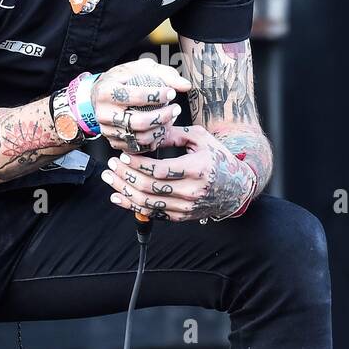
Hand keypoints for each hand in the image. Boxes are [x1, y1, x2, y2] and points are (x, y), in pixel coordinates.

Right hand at [91, 60, 190, 153]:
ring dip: (161, 130)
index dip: (158, 96)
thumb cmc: (123, 79)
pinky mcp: (113, 141)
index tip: (172, 93)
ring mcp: (107, 129)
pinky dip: (153, 141)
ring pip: (139, 137)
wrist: (100, 94)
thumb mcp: (142, 68)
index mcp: (107, 91)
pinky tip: (161, 130)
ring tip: (171, 119)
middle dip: (163, 117)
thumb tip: (185, 86)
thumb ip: (165, 74)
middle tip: (176, 109)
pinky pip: (137, 147)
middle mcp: (103, 113)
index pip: (136, 96)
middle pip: (139, 121)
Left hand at [101, 124, 255, 221]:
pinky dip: (132, 206)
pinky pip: (152, 214)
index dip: (138, 165)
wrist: (237, 188)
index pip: (160, 170)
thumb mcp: (201, 139)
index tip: (123, 155)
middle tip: (111, 165)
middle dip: (126, 176)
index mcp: (198, 169)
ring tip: (110, 178)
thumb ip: (173, 134)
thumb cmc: (218, 159)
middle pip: (150, 188)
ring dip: (124, 191)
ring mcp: (186, 207)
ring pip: (147, 203)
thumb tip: (148, 131)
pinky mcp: (181, 216)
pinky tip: (119, 196)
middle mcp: (192, 191)